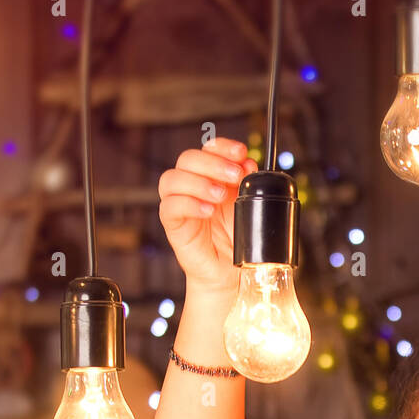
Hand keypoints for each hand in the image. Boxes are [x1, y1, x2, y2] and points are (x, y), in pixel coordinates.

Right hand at [158, 138, 258, 290]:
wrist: (231, 273)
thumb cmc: (237, 240)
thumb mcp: (247, 207)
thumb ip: (246, 184)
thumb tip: (249, 163)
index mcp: (210, 176)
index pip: (207, 148)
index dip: (222, 146)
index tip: (241, 153)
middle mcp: (191, 186)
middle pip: (187, 158)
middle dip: (213, 163)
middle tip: (235, 176)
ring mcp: (179, 203)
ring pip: (172, 179)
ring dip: (199, 182)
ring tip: (220, 196)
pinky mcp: (172, 224)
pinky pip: (170, 207)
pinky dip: (189, 204)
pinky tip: (207, 211)